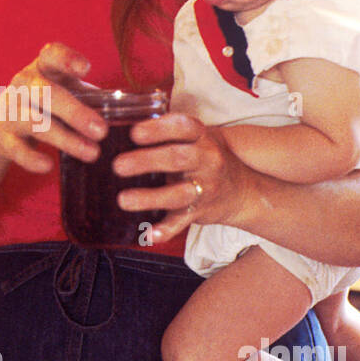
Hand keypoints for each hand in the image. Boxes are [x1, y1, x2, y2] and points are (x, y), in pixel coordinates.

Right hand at [0, 43, 107, 173]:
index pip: (51, 55)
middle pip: (47, 94)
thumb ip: (92, 97)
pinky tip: (49, 166)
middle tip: (102, 131)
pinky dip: (32, 158)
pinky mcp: (2, 138)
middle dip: (76, 112)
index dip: (67, 59)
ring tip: (92, 153)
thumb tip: (137, 108)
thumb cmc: (42, 105)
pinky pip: (17, 149)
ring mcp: (10, 111)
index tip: (86, 68)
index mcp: (42, 68)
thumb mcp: (62, 92)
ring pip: (36, 123)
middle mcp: (23, 85)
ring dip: (66, 139)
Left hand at [112, 111, 252, 242]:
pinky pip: (182, 222)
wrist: (241, 190)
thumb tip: (122, 125)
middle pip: (178, 158)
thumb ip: (168, 131)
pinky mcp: (200, 212)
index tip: (134, 133)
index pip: (183, 127)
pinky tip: (148, 235)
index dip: (159, 129)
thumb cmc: (205, 157)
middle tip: (118, 165)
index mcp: (203, 137)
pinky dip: (165, 230)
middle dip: (147, 161)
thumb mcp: (196, 137)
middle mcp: (207, 160)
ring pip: (179, 194)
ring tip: (123, 200)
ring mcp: (205, 188)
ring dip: (150, 198)